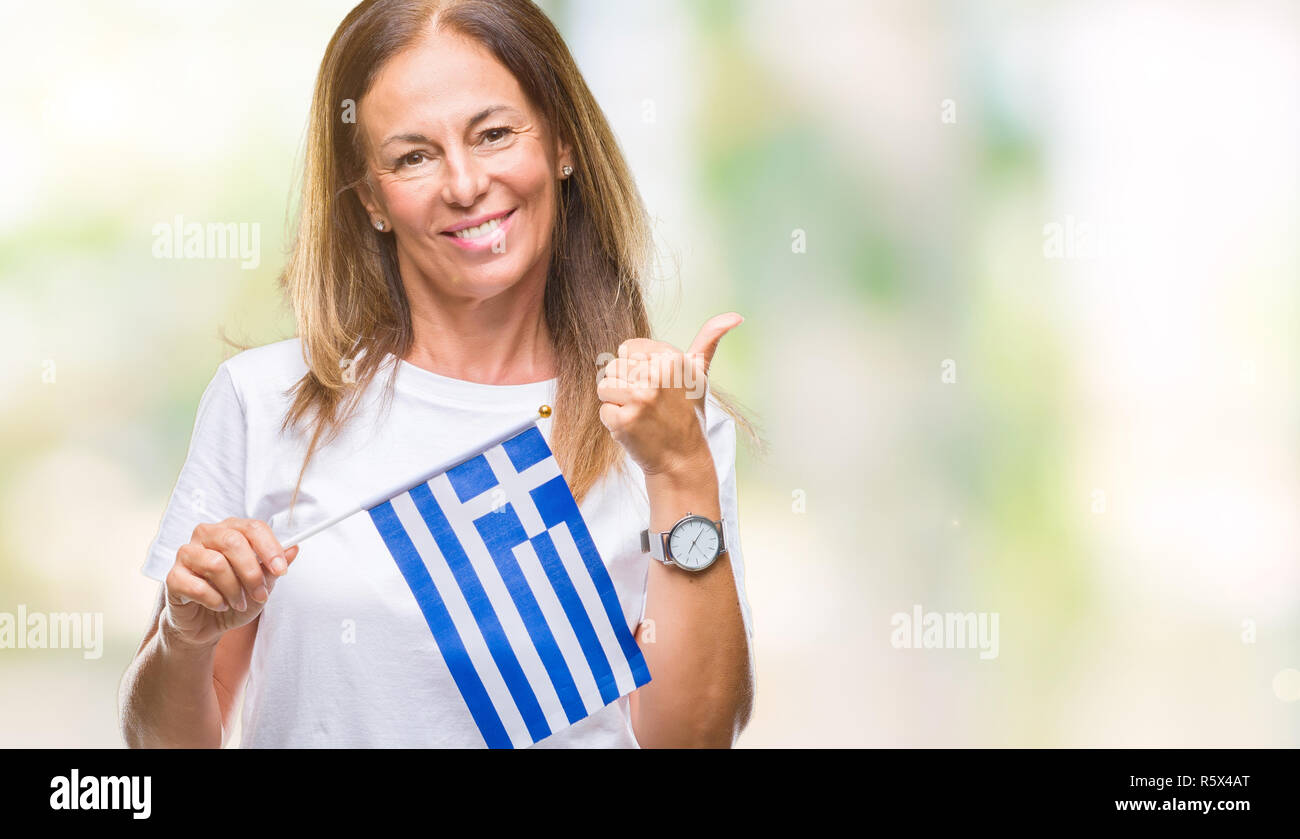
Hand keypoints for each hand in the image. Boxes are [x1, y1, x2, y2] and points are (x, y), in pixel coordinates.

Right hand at [161, 518, 299, 648]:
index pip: (253, 527)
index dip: (270, 548)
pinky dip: (214, 600)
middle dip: (252, 573)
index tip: (282, 570)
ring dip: (233, 589)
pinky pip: (197, 585)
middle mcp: (207, 535)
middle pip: (233, 542)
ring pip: (215, 564)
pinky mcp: (173, 576)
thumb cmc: (234, 598)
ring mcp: (187, 554)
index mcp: (231, 530)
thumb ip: (274, 568)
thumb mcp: (261, 586)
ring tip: (239, 603)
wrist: (205, 624)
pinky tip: (219, 605)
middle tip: (260, 594)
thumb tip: (293, 549)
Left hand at [597, 312, 742, 477]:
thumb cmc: (688, 413)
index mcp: (671, 359)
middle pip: (613, 366)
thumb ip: (709, 340)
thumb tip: (736, 316)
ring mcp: (639, 399)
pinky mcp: (623, 421)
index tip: (656, 385)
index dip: (636, 368)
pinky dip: (614, 422)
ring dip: (617, 402)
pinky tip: (635, 428)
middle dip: (626, 385)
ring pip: (605, 386)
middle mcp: (656, 375)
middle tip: (649, 403)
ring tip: (640, 414)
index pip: (627, 349)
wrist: (683, 459)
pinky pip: (604, 410)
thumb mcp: (700, 374)